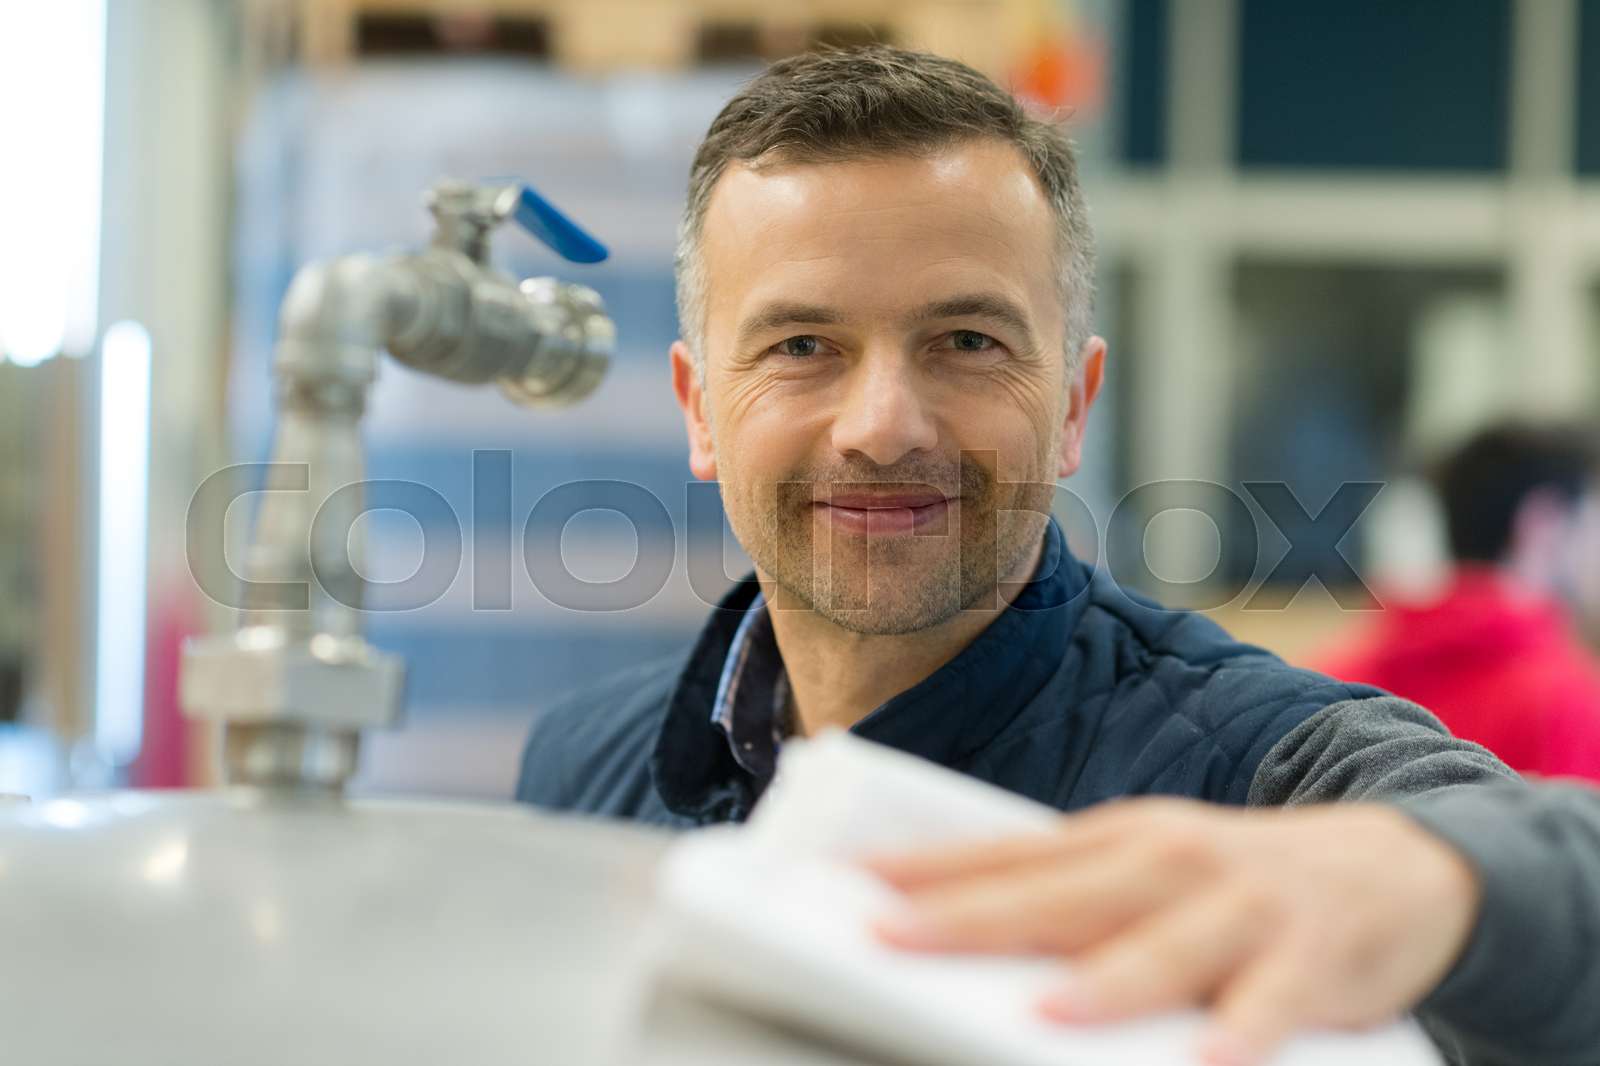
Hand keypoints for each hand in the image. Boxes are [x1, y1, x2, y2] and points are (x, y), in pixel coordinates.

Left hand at [863, 798, 1479, 1065]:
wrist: (1393, 864)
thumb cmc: (1234, 882)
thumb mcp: (1148, 869)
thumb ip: (1071, 899)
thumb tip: (964, 936)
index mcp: (1117, 839)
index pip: (1003, 856)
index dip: (926, 872)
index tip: (849, 887)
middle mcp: (1168, 861)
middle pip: (1056, 898)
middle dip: (969, 919)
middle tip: (888, 938)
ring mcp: (1240, 903)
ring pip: (1159, 948)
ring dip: (1101, 982)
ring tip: (1040, 1012)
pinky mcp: (1310, 954)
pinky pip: (1270, 1002)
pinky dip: (1238, 1029)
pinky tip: (1204, 1059)